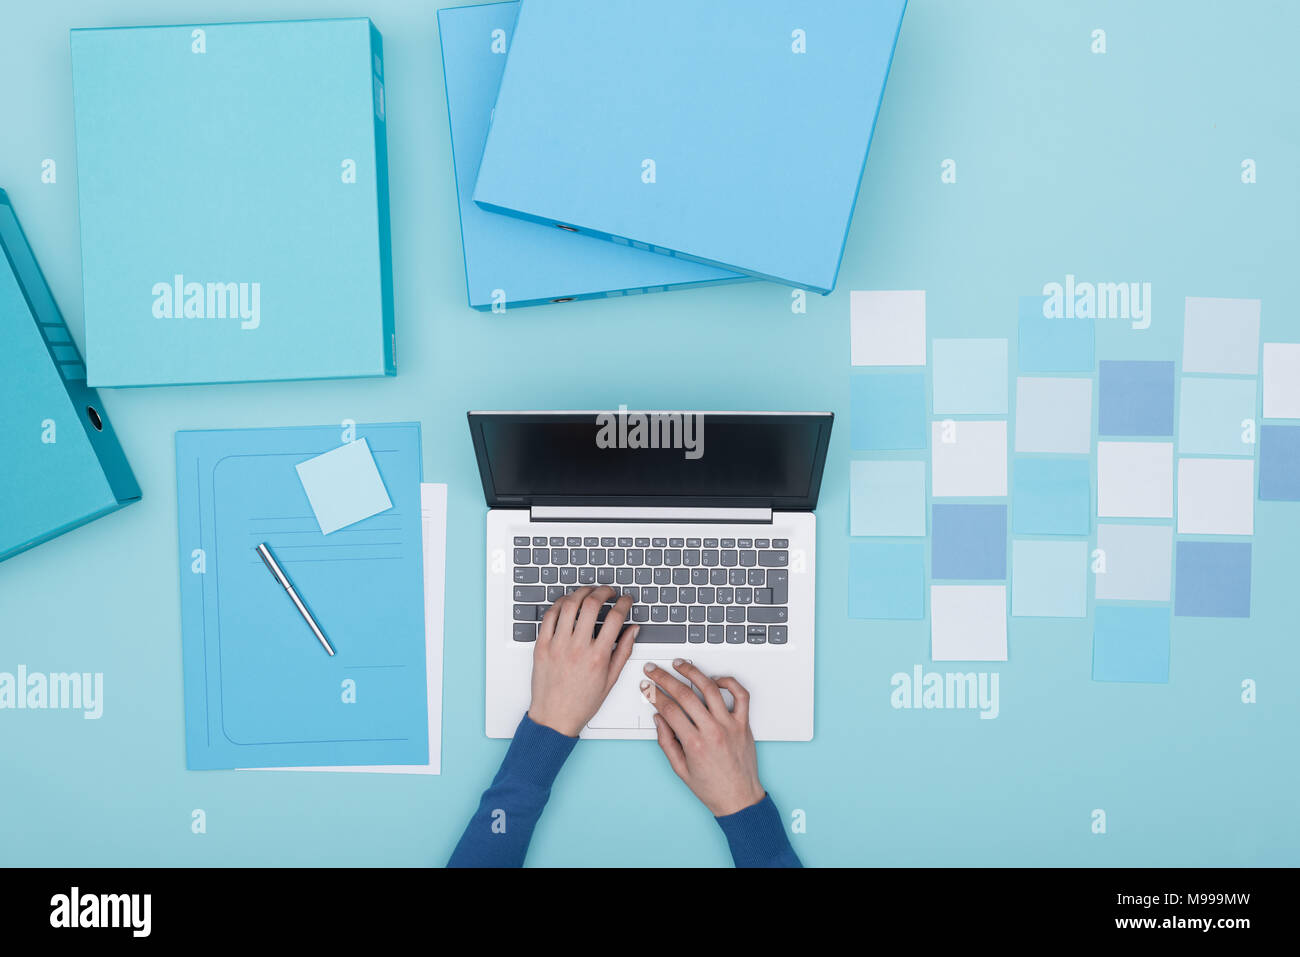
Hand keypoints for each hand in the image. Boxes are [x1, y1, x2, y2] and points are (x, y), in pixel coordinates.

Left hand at [528, 585, 637, 736]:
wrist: (554, 717)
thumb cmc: (581, 702)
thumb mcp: (610, 679)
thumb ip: (624, 651)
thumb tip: (633, 629)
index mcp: (597, 657)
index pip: (615, 618)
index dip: (624, 603)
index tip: (626, 600)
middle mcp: (577, 648)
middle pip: (592, 604)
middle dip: (604, 591)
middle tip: (609, 591)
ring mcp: (557, 645)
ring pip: (569, 605)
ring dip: (582, 592)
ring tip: (589, 592)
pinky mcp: (541, 645)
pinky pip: (549, 615)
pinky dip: (560, 604)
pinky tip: (568, 603)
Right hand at [641, 660, 765, 816]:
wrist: (739, 798)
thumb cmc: (711, 788)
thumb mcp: (680, 769)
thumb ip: (666, 742)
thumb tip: (659, 718)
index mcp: (694, 744)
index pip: (669, 709)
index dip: (654, 694)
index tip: (647, 687)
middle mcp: (713, 731)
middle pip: (685, 695)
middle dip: (665, 678)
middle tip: (655, 670)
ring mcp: (730, 725)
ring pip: (710, 688)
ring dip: (693, 672)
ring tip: (681, 664)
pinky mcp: (744, 724)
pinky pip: (741, 695)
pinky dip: (729, 682)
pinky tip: (715, 679)